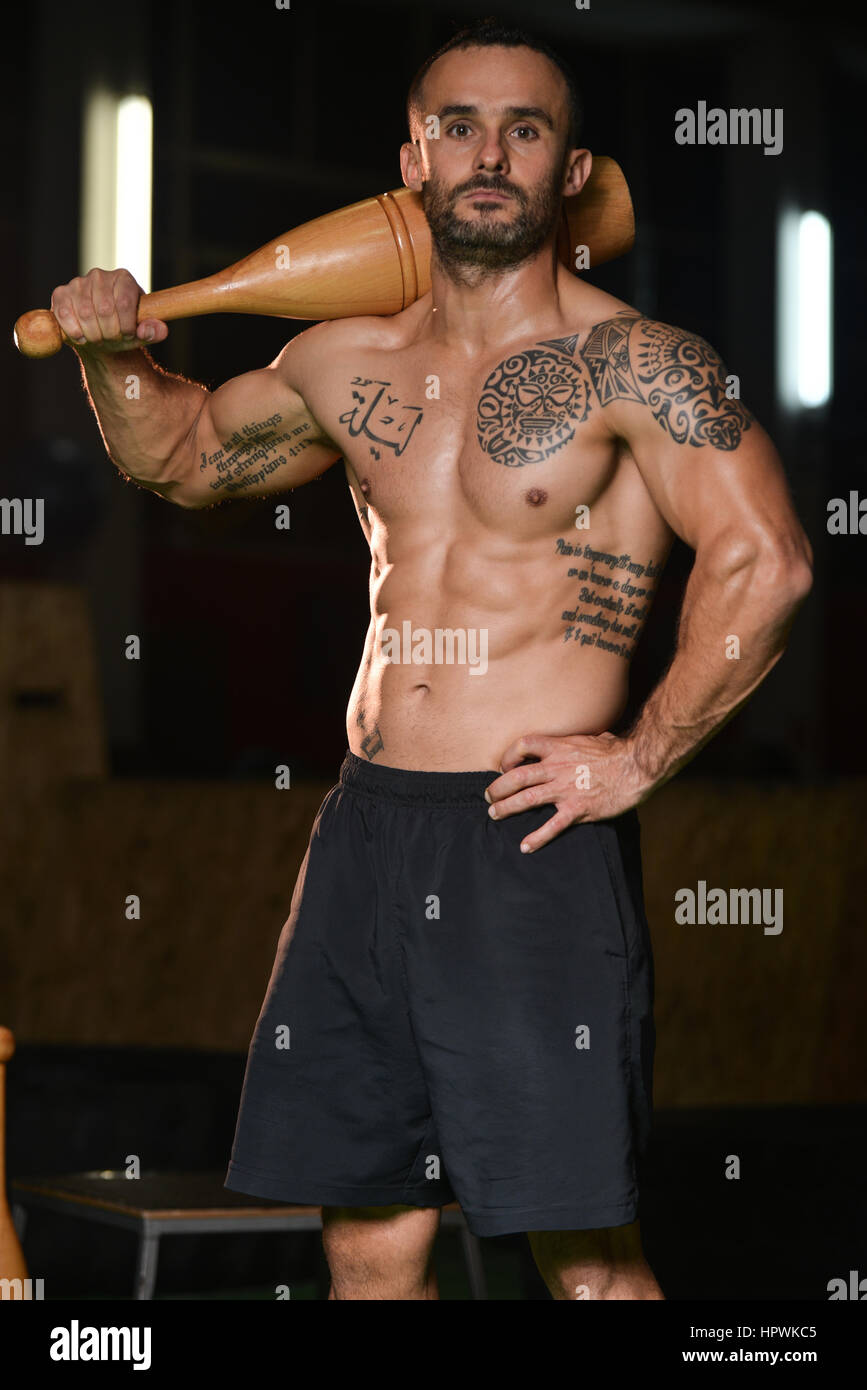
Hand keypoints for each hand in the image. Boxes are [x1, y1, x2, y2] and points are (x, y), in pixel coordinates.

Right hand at [50, 268, 167, 352]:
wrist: (100, 336)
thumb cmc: (123, 331)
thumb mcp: (142, 333)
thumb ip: (154, 331)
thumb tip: (156, 329)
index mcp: (124, 278)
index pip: (124, 303)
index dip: (126, 326)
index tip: (128, 335)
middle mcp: (100, 275)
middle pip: (104, 310)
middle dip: (110, 333)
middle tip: (112, 339)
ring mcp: (78, 283)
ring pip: (85, 314)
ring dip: (93, 335)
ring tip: (99, 338)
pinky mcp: (60, 294)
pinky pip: (64, 314)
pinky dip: (75, 331)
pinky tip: (82, 337)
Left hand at [484, 731, 647, 853]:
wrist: (635, 767)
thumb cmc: (617, 751)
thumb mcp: (593, 738)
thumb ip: (579, 741)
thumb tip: (586, 738)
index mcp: (559, 748)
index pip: (523, 745)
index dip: (509, 755)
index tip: (505, 766)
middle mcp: (557, 768)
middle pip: (517, 777)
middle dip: (498, 787)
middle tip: (488, 796)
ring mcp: (565, 790)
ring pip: (526, 799)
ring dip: (506, 808)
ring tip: (494, 814)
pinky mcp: (577, 809)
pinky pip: (552, 826)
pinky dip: (536, 838)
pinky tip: (525, 846)